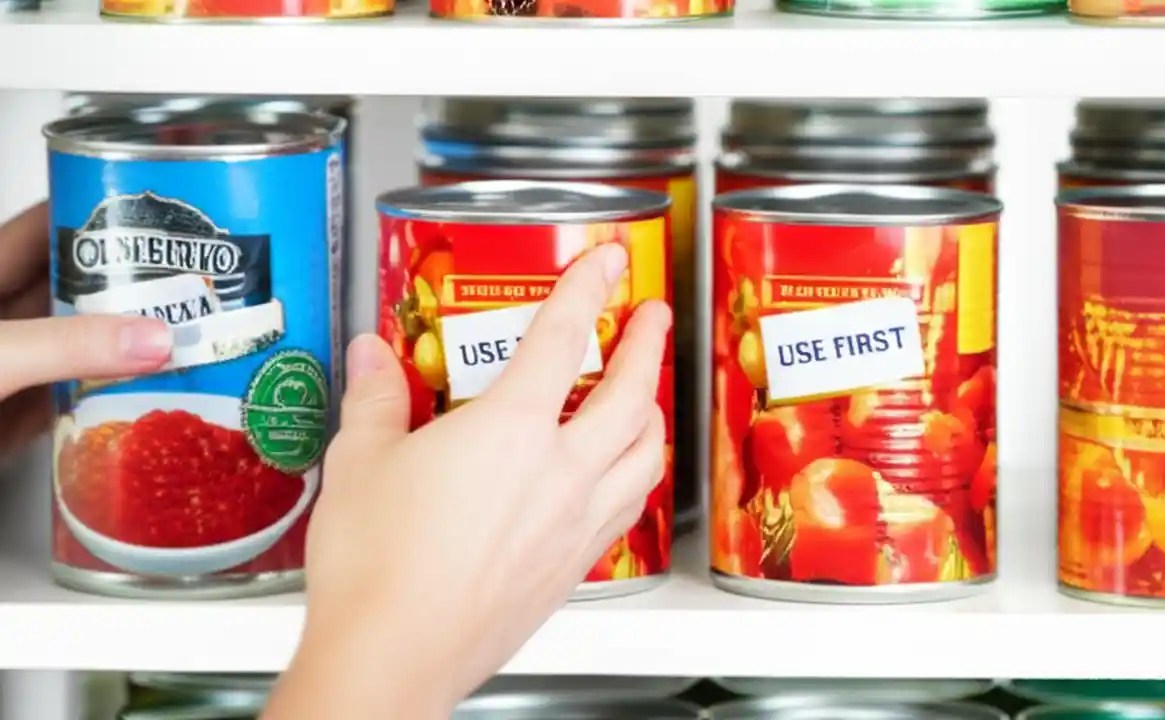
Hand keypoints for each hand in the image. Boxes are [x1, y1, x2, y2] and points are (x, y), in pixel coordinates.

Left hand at [0, 202, 170, 454]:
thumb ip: (65, 346)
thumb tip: (153, 338)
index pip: (48, 226)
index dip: (103, 210)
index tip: (165, 210)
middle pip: (76, 289)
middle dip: (134, 286)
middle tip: (199, 283)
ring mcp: (0, 375)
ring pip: (80, 350)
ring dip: (130, 349)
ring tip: (192, 339)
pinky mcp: (4, 427)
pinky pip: (70, 407)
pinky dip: (110, 404)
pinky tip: (149, 401)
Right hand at [266, 244, 670, 718]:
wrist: (393, 656)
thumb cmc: (377, 569)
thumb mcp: (362, 462)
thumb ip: (376, 398)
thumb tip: (372, 357)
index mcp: (512, 431)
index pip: (563, 337)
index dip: (589, 286)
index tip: (608, 260)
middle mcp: (560, 473)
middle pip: (629, 393)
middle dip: (645, 344)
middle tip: (649, 316)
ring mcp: (574, 523)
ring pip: (645, 454)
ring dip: (654, 411)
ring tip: (648, 395)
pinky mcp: (572, 567)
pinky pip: (627, 506)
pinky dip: (634, 475)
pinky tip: (618, 478)